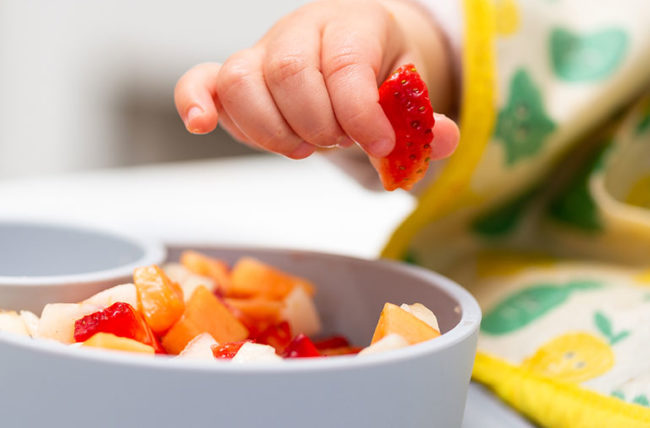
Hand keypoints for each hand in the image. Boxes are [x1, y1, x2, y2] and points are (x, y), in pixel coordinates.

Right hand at [174, 0, 458, 159]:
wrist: (350, 50)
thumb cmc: (378, 72)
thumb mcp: (411, 92)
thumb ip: (424, 119)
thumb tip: (442, 140)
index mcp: (353, 23)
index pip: (345, 64)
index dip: (360, 112)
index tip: (379, 145)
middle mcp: (301, 29)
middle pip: (290, 74)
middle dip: (318, 124)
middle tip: (338, 141)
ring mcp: (262, 50)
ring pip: (243, 81)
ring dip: (272, 130)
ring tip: (302, 147)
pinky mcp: (233, 75)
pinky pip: (200, 80)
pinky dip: (195, 102)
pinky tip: (202, 125)